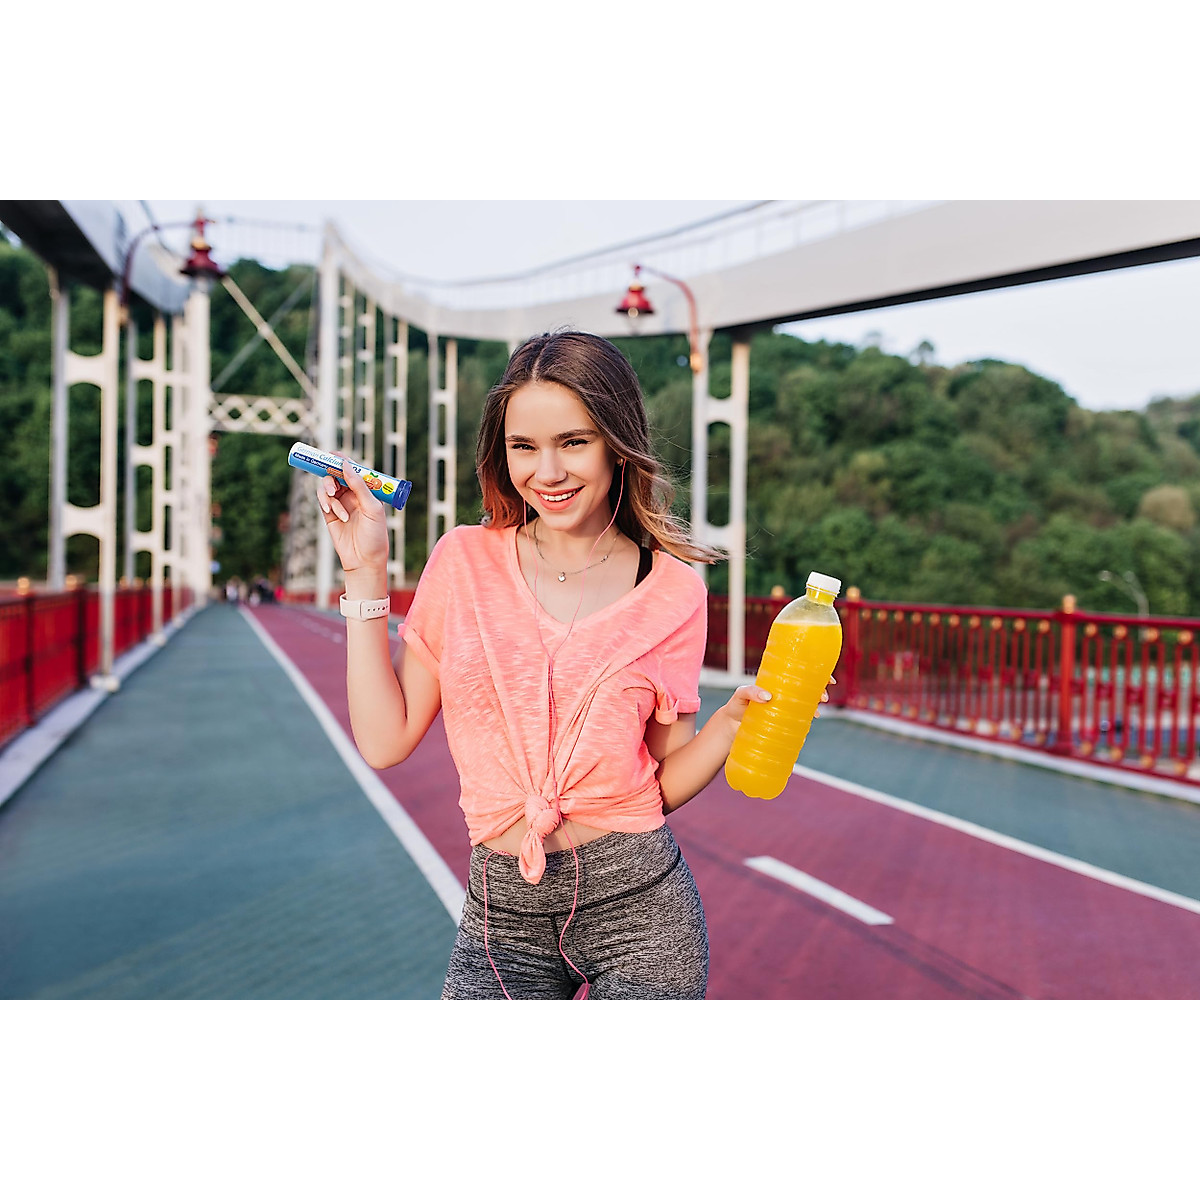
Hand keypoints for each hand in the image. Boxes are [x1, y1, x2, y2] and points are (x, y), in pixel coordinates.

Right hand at [315, 465, 388, 574]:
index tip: (333, 454)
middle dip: (331, 472)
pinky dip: (325, 500)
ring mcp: (341, 504)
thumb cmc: (375, 536)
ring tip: (334, 499)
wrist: (364, 561)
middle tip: (328, 471)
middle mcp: (353, 495)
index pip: (354, 470)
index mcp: (367, 491)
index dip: (343, 460)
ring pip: (327, 485)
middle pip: (337, 474)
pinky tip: (330, 509)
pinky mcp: (330, 514)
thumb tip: (347, 465)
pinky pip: (323, 499)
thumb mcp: (372, 508)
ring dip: (329, 489)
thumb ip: (359, 486)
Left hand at [722, 676, 836, 733]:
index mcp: (778, 682)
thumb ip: (751, 691)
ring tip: (817, 711)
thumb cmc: (736, 705)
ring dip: (816, 706)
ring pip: (807, 704)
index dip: (817, 674)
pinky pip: (800, 719)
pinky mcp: (784, 722)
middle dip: (820, 691)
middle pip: (809, 689)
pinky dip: (807, 720)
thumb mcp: (741, 694)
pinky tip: (810, 723)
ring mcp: (785, 708)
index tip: (828, 679)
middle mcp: (785, 694)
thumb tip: (768, 696)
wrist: (731, 725)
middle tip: (822, 697)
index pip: (801, 674)